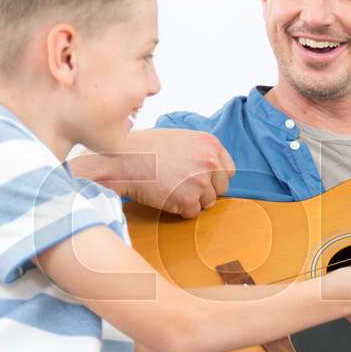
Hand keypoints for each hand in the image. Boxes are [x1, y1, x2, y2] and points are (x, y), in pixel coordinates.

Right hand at [83, 128, 234, 217]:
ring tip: (170, 188)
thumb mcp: (181, 139)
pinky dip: (180, 210)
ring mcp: (200, 182)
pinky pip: (192, 213)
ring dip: (192, 200)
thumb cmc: (145, 148)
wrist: (122, 161)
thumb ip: (201, 152)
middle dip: (205, 190)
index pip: (228, 171)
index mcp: (211, 145)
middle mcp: (210, 162)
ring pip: (208, 202)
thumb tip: (213, 168)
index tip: (201, 179)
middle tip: (182, 186)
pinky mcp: (188, 199)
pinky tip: (165, 196)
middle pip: (221, 188)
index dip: (214, 178)